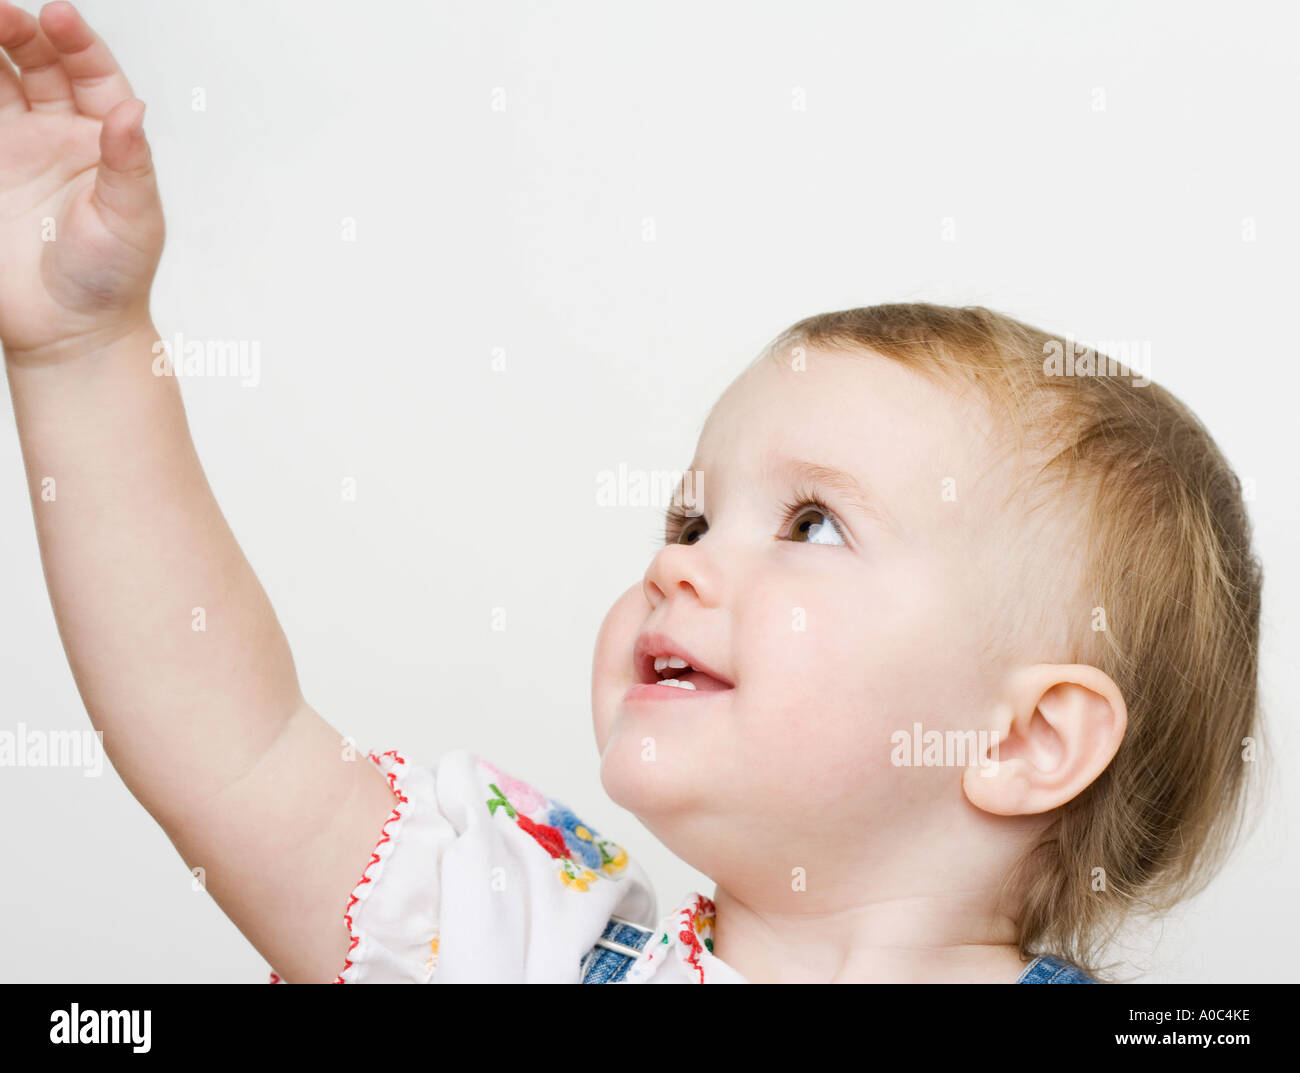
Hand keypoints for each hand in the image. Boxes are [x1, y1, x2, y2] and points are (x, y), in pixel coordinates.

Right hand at [0, 1, 163, 358]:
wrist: (68, 330)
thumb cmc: (112, 280)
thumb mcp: (132, 219)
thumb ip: (129, 163)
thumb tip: (134, 111)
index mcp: (107, 142)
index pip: (93, 75)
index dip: (78, 42)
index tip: (59, 15)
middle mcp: (62, 137)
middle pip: (39, 65)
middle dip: (22, 33)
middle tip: (2, 13)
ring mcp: (19, 150)